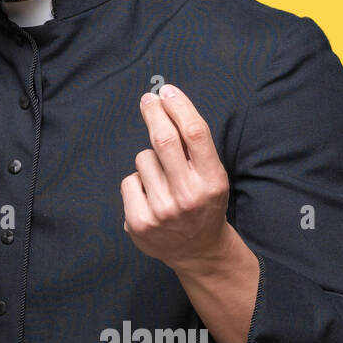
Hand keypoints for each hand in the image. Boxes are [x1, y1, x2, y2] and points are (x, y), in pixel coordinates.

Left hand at [120, 84, 230, 268]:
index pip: (194, 133)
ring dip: (149, 161)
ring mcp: (162, 211)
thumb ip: (194, 148)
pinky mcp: (139, 222)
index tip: (166, 91)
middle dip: (154, 112)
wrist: (197, 252)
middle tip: (148, 100)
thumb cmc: (203, 204)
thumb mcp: (213, 177)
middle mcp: (188, 195)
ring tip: (163, 182)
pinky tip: (150, 197)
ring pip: (143, 159)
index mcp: (212, 181)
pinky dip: (137, 183)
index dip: (178, 106)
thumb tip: (167, 102)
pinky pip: (129, 181)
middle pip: (163, 139)